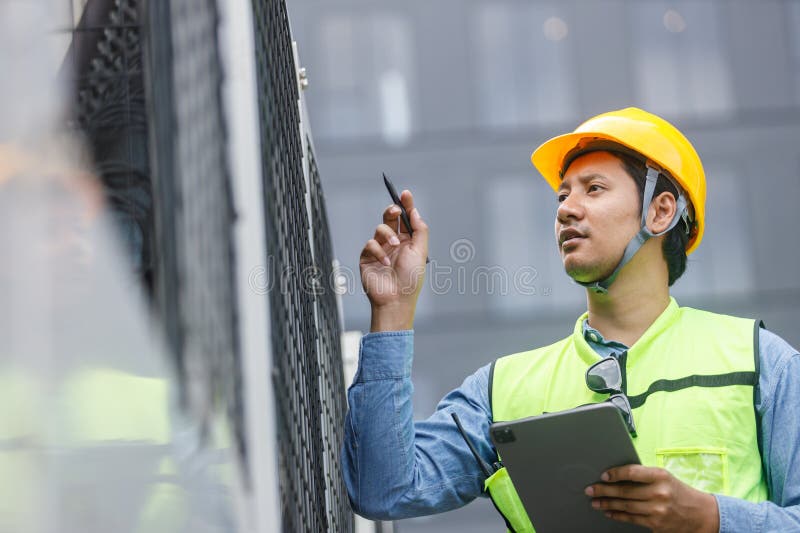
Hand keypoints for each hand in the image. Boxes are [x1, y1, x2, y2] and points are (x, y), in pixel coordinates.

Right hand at [359, 189, 428, 331]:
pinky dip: (378, 251)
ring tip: (395, 247)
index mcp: (409, 241)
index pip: (406, 219)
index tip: (405, 194)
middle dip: (392, 211)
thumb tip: (414, 212)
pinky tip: (385, 262)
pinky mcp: (367, 257)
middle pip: (390, 219)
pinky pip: (370, 244)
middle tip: (396, 210)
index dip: (406, 205)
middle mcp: (394, 243)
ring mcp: (380, 249)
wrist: (395, 299)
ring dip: (388, 235)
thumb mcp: (420, 252)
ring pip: (380, 229)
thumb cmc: (411, 279)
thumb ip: (419, 230)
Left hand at [585, 465, 719, 532]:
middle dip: (604, 490)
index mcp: (660, 476)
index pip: (631, 472)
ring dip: (607, 504)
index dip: (614, 473)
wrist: (699, 514)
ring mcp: (658, 510)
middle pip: (625, 491)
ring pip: (625, 506)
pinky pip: (631, 519)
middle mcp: (659, 492)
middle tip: (590, 489)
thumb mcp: (664, 478)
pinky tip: (609, 512)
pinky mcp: (656, 524)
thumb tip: (616, 476)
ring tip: (595, 502)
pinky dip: (617, 515)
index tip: (603, 475)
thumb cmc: (677, 492)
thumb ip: (643, 476)